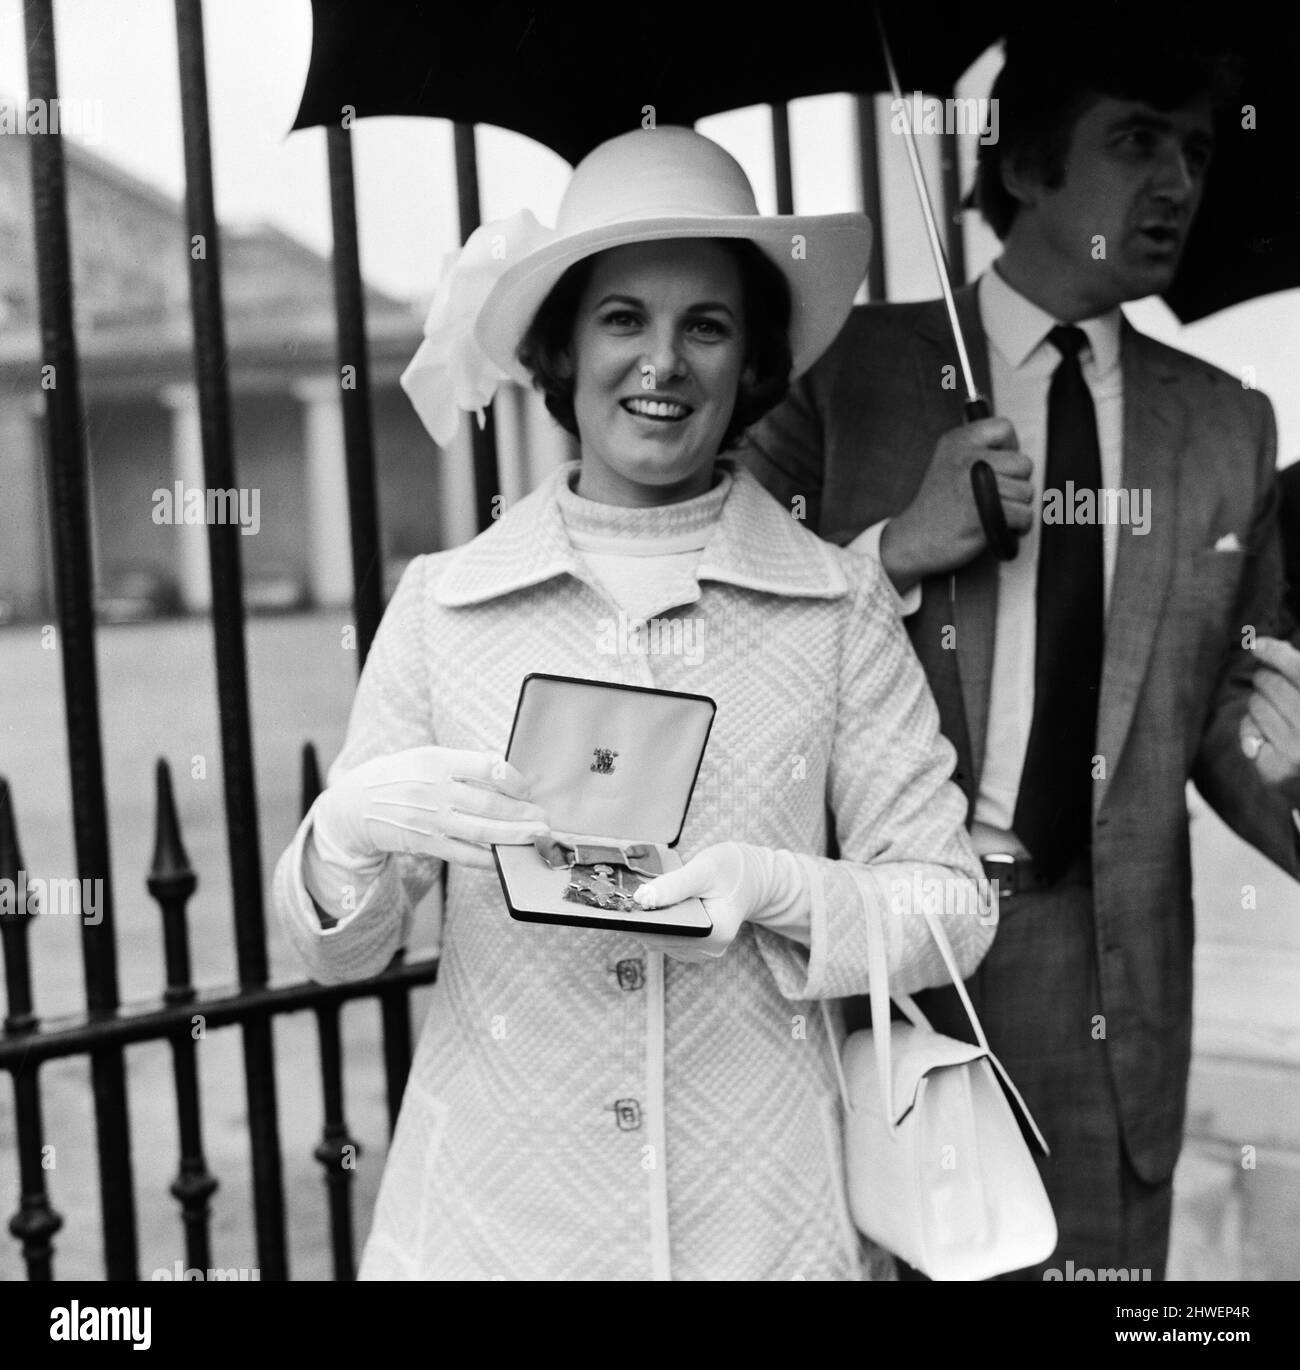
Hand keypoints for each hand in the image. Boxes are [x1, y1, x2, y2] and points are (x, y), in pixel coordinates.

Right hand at [312, 746, 548, 869]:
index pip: (486, 766)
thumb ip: (462, 763)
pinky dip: (487, 858)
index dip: (513, 778)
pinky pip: (462, 854)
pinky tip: (506, 857)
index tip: (528, 787)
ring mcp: (428, 819)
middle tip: (545, 818)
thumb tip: (506, 774)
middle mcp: (432, 790)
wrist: (354, 805)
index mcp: (435, 760)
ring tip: (536, 836)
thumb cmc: (399, 775)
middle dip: (522, 813)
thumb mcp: (426, 756)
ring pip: (481, 831)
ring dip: (513, 836)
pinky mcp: (425, 843)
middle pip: (488, 803)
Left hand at [632, 843, 812, 963]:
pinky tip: (647, 909)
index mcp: (716, 932)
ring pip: (659, 941)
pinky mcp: (692, 948)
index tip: (620, 908)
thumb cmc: (730, 870)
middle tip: (617, 902)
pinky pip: (664, 939)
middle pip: (660, 939)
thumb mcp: (704, 869)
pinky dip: (653, 925)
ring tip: (630, 903)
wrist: (751, 880)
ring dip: (644, 923)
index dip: (641, 921)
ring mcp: (700, 952)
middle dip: (639, 921)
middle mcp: (709, 949)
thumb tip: (642, 899)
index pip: (668, 933)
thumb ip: (674, 885)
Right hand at [880, 418, 1033, 593]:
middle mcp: (966, 458)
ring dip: (1017, 507)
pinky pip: (1024, 515)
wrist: (913, 540)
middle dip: (1016, 483)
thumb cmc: (938, 505)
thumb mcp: (949, 461)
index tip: (996, 469)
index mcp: (957, 441)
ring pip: (1026, 492)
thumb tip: (1018, 451)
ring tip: (991, 512)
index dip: (1008, 450)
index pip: (1004, 428)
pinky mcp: (982, 513)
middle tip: (993, 497)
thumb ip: (979, 449)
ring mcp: (974, 485)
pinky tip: (997, 526)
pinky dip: (1017, 527)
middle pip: (1023, 464)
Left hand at [1241, 637, 1299, 799]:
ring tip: (1283, 718)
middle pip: (1268, 681)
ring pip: (1254, 703)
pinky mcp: (1275, 769)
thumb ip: (1295, 671)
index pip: (1296, 668)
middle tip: (1279, 692)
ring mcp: (1296, 750)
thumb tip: (1261, 645)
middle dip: (1267, 680)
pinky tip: (1273, 739)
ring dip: (1261, 704)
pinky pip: (1247, 729)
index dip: (1274, 652)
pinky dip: (1254, 728)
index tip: (1258, 644)